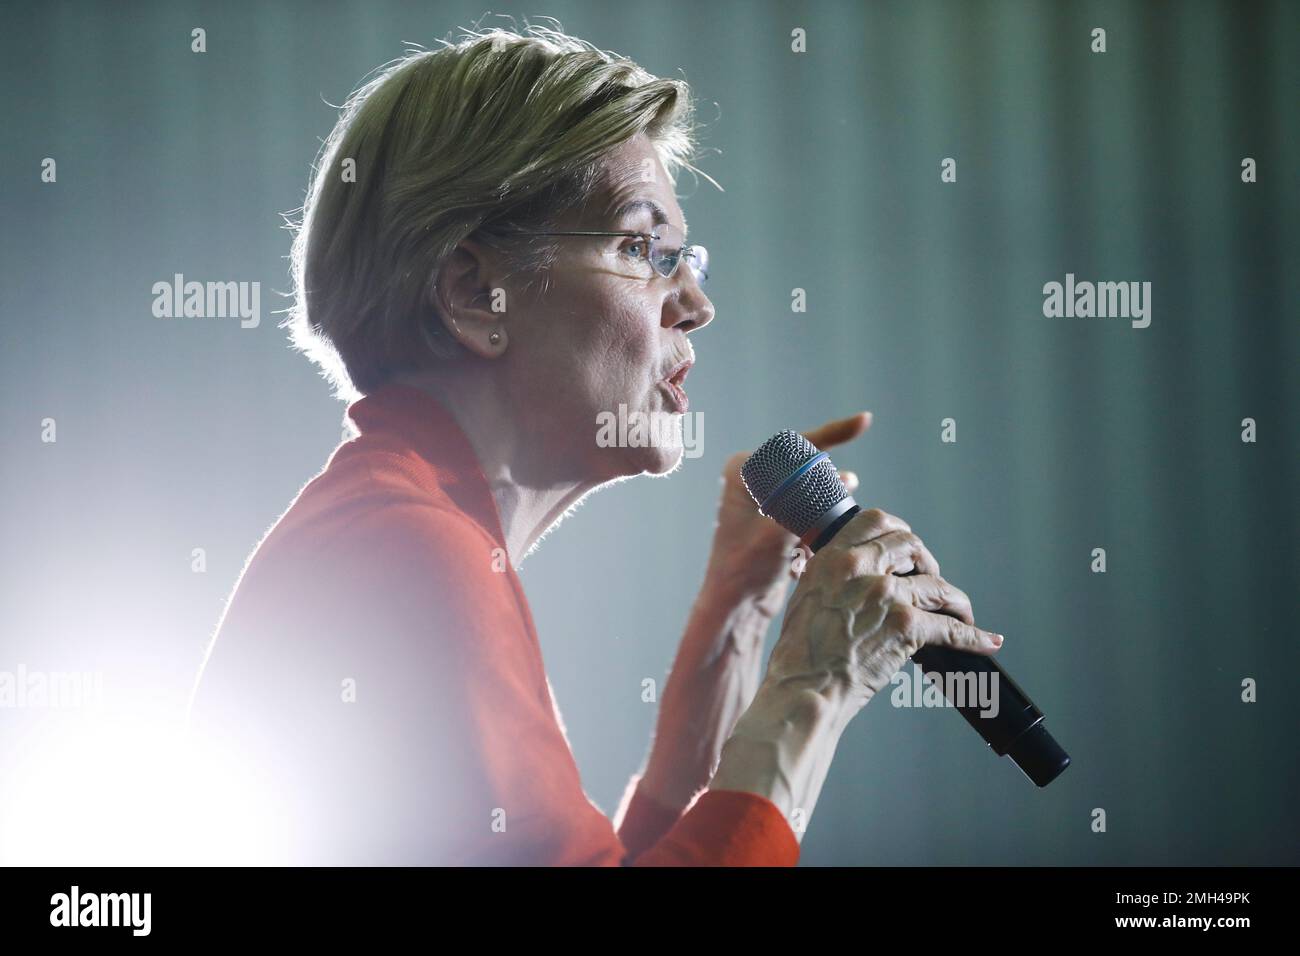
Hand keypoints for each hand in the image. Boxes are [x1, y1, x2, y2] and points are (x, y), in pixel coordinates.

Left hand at [704, 412, 871, 609]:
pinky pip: (811, 516)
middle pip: (809, 472)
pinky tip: (797, 559)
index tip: (865, 420)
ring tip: (799, 549)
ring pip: (814, 497)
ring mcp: (765, 497)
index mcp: (744, 469)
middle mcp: (752, 478)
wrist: (734, 608)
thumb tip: (850, 477)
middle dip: (823, 500)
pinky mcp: (777, 518)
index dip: (834, 433)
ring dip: (818, 522)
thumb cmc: (745, 569)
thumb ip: (812, 502)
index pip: (797, 447)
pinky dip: (814, 534)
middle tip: (805, 535)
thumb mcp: (780, 532)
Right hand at [763, 507, 1003, 715]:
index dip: (899, 531)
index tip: (908, 548)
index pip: (876, 521)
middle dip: (928, 564)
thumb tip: (861, 575)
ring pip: (938, 586)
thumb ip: (833, 577)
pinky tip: (987, 641)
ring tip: (963, 614)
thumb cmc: (801, 655)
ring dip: (956, 601)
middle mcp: (860, 568)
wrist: (805, 688)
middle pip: (912, 545)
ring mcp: (885, 594)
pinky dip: (974, 637)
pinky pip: (951, 628)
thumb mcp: (808, 597)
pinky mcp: (906, 625)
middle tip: (933, 583)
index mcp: (832, 558)